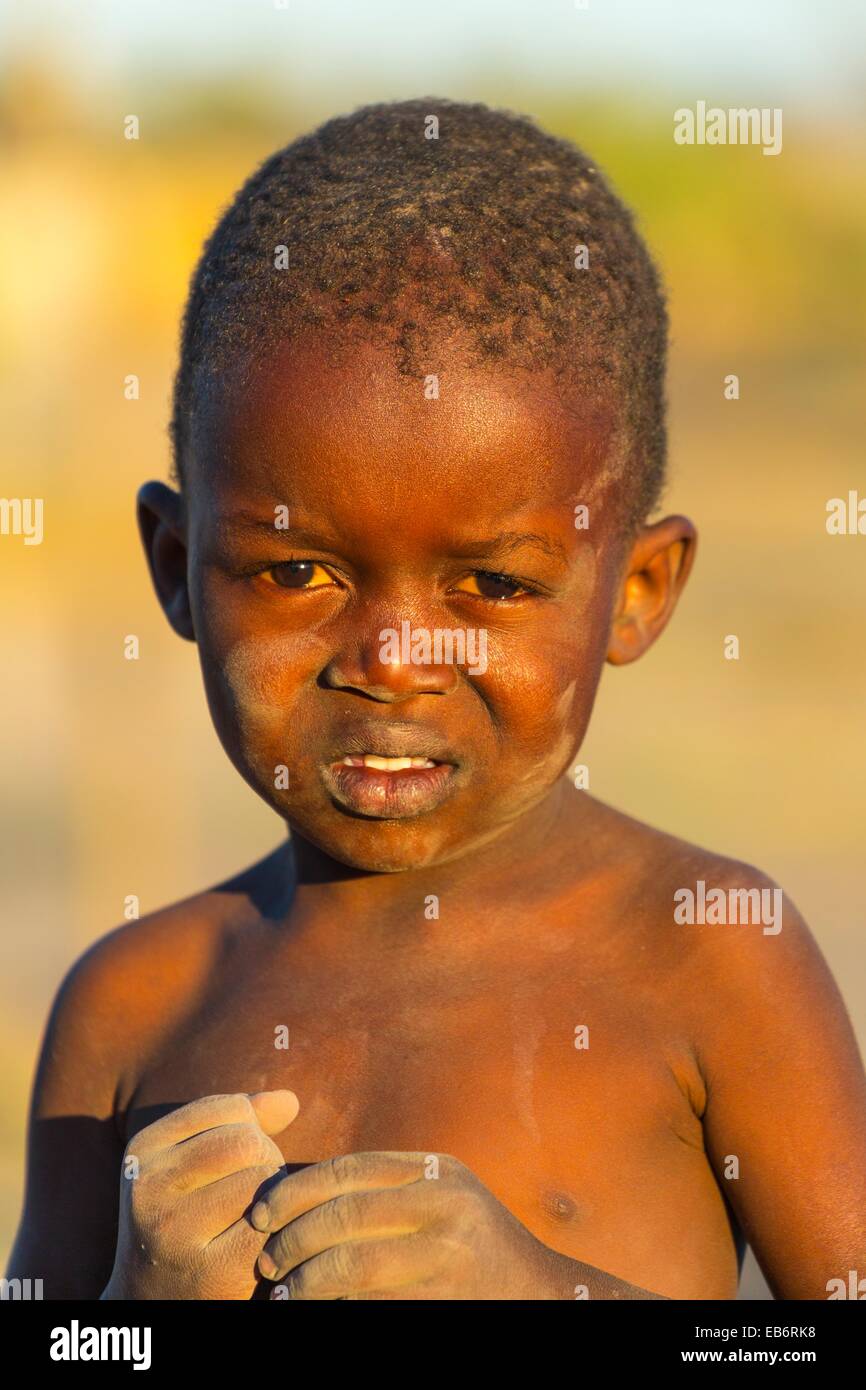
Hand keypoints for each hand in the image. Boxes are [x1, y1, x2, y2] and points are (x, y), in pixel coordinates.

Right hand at [101, 1090, 298, 1299]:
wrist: (150, 1303)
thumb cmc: (182, 1220)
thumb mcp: (189, 1163)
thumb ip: (239, 1123)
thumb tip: (290, 1100)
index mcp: (143, 1151)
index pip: (230, 1109)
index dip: (251, 1131)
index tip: (235, 1162)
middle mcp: (150, 1187)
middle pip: (249, 1142)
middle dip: (265, 1161)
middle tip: (250, 1193)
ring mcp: (177, 1231)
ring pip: (264, 1180)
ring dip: (273, 1195)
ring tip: (251, 1216)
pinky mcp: (211, 1271)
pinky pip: (272, 1225)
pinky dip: (275, 1230)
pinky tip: (256, 1244)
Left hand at [251, 1150, 567, 1299]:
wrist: (539, 1294)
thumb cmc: (475, 1245)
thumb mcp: (443, 1197)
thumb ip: (389, 1188)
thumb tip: (299, 1193)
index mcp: (435, 1170)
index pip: (348, 1169)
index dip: (295, 1190)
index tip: (261, 1212)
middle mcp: (444, 1204)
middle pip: (344, 1214)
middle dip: (293, 1239)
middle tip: (266, 1263)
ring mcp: (448, 1253)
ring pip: (353, 1264)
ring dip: (306, 1281)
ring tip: (283, 1293)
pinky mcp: (444, 1299)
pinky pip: (372, 1303)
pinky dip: (336, 1307)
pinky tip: (315, 1311)